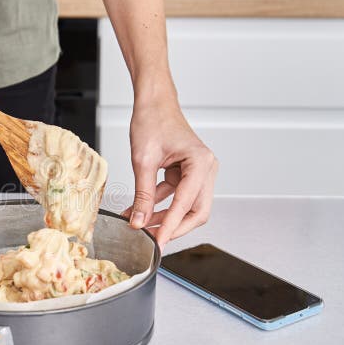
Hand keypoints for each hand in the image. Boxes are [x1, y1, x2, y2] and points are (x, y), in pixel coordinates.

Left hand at [123, 94, 217, 248]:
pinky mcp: (187, 173)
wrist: (153, 102)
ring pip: (186, 207)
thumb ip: (142, 194)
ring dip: (164, 218)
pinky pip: (176, 197)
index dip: (170, 226)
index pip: (187, 204)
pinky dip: (159, 206)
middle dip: (173, 227)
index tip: (157, 243)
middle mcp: (206, 168)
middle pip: (196, 212)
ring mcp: (198, 172)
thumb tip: (138, 222)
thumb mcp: (143, 160)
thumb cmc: (152, 120)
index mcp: (201, 163)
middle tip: (152, 241)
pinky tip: (138, 212)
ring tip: (139, 226)